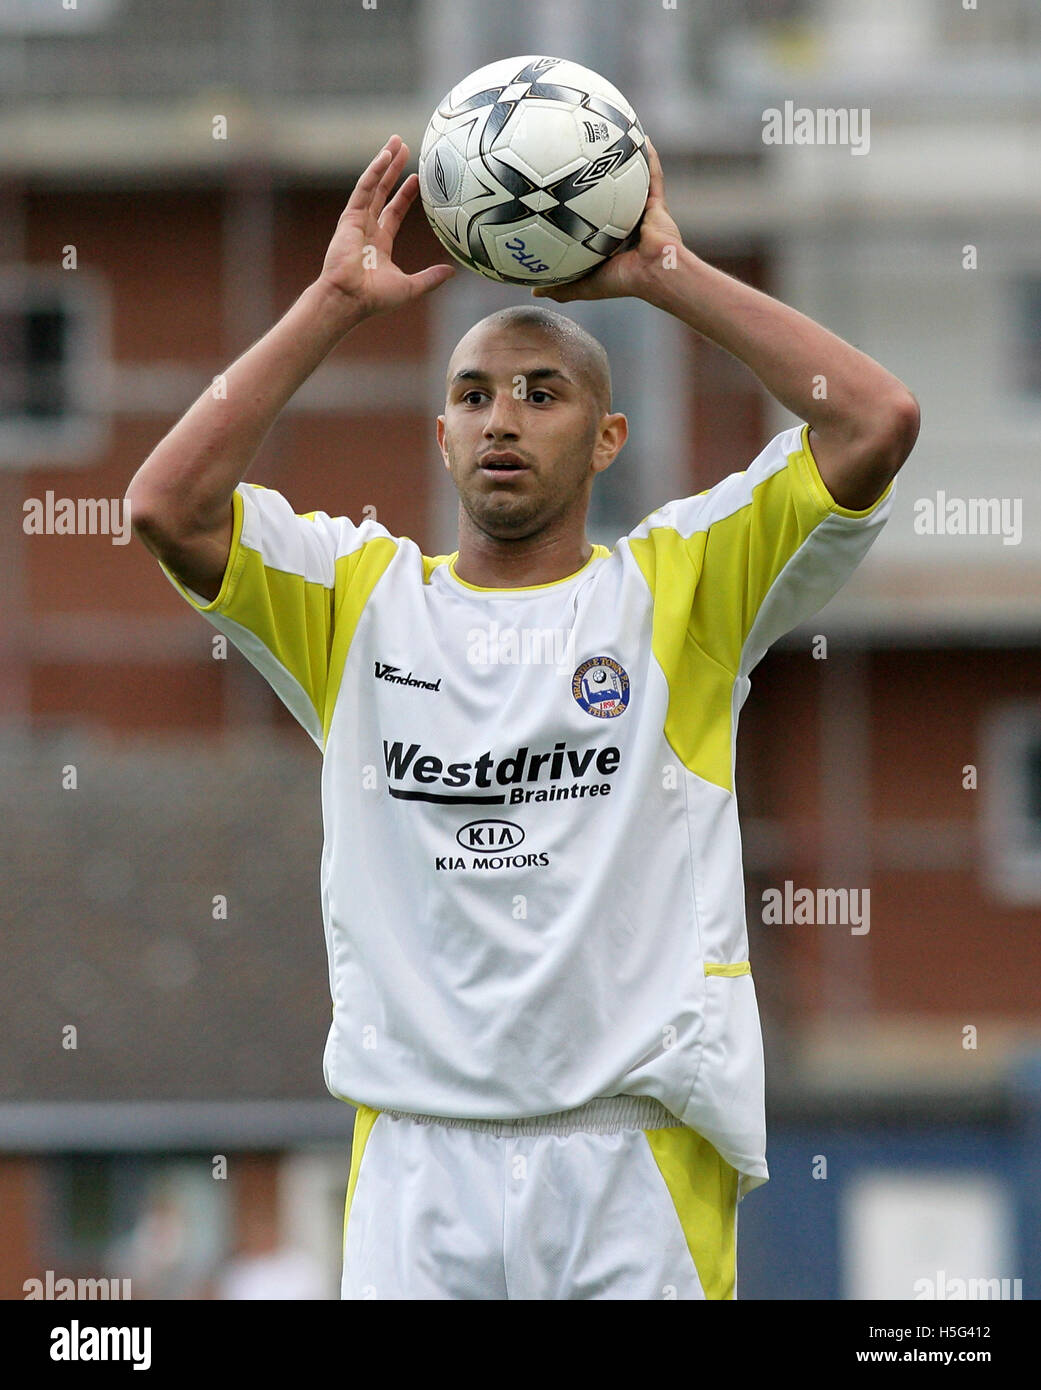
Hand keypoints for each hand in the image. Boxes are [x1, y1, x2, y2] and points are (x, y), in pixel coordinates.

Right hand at [317, 135, 454, 317]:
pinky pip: (363, 189)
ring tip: (396, 142)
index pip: (394, 211)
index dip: (405, 195)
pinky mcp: (349, 217)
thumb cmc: (374, 298)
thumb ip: (431, 277)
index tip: (416, 179)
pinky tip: (384, 155)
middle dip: (394, 170)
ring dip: (384, 162)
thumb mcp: (411, 287)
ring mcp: (357, 221)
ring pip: (373, 184)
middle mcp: (368, 228)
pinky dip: (373, 171)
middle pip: (383, 191)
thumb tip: (453, 271)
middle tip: (405, 148)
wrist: (349, 299)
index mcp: (380, 243)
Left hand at [532, 137, 682, 303]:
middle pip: (606, 195)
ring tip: (609, 136)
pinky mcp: (657, 203)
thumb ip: (561, 287)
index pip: (589, 221)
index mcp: (609, 242)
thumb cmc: (623, 282)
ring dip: (622, 160)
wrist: (655, 274)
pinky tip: (638, 135)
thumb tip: (532, 291)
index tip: (554, 192)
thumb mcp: (584, 285)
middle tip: (576, 156)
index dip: (574, 208)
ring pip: (630, 180)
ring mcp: (642, 212)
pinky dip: (648, 156)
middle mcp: (625, 224)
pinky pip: (653, 174)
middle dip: (594, 177)